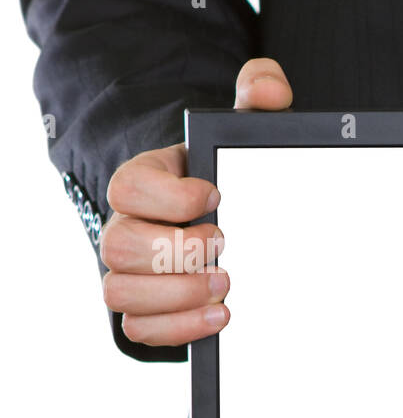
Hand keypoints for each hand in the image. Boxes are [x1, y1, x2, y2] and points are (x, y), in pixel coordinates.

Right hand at [100, 58, 293, 346]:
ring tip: (226, 287)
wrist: (232, 220)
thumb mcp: (246, 134)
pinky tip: (221, 317)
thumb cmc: (232, 175)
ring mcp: (134, 272)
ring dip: (176, 295)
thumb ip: (258, 100)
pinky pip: (140, 329)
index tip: (217, 195)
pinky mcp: (150, 309)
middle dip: (175, 252)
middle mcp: (130, 227)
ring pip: (120, 292)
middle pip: (119, 245)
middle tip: (225, 249)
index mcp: (146, 182)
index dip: (169, 197)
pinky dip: (178, 330)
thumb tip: (267, 87)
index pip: (128, 187)